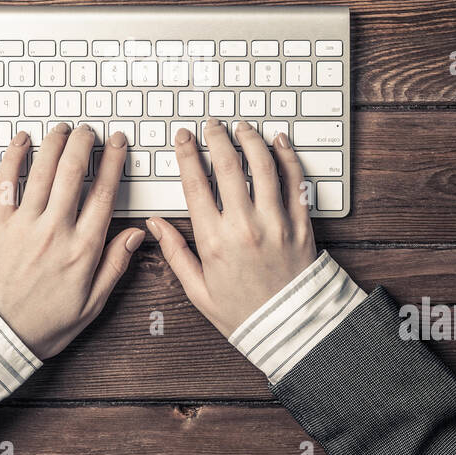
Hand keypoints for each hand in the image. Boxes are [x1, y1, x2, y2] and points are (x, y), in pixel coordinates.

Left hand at [0, 122, 144, 357]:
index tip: (118, 143)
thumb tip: (137, 234)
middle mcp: (54, 231)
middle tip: (90, 131)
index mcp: (82, 249)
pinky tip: (22, 140)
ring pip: (43, 170)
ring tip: (64, 129)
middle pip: (74, 172)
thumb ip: (115, 266)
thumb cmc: (44, 323)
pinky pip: (6, 182)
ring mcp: (24, 225)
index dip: (113, 162)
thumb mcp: (92, 304)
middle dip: (85, 143)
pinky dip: (14, 156)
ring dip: (55, 143)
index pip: (103, 193)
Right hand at [148, 118, 317, 336]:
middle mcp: (245, 226)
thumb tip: (154, 224)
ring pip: (263, 167)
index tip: (183, 138)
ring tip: (242, 128)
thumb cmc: (243, 313)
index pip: (196, 183)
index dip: (186, 154)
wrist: (290, 329)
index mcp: (215, 241)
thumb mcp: (198, 290)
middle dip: (217, 138)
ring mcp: (276, 223)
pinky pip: (295, 182)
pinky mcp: (301, 225)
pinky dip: (287, 158)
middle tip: (212, 125)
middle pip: (229, 166)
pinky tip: (278, 143)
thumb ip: (175, 253)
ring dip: (250, 140)